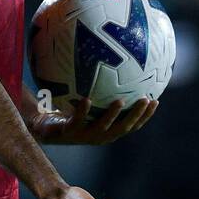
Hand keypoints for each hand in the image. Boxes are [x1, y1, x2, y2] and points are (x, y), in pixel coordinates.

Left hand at [29, 97, 157, 145]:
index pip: (132, 124)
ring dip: (112, 116)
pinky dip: (83, 112)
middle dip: (136, 115)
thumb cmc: (68, 110)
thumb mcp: (86, 98)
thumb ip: (101, 88)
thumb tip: (113, 62)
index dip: (145, 116)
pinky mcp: (68, 133)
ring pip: (102, 128)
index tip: (155, 101)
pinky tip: (87, 99)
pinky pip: (77, 121)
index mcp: (108, 129)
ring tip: (120, 101)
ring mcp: (84, 136)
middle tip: (146, 100)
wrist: (43, 126)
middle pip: (123, 128)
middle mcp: (99, 135)